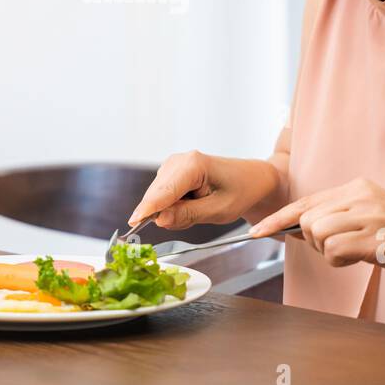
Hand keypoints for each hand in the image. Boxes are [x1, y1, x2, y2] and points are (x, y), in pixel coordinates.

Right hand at [127, 151, 278, 230]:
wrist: (251, 178)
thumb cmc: (241, 191)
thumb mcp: (219, 210)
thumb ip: (188, 215)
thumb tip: (159, 220)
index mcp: (193, 164)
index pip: (164, 191)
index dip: (148, 209)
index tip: (133, 223)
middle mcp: (179, 161)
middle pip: (157, 195)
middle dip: (166, 214)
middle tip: (194, 219)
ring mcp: (173, 165)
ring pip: (157, 197)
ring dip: (172, 211)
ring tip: (200, 208)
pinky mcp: (171, 173)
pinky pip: (162, 196)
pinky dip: (173, 206)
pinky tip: (193, 204)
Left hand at [249, 178, 384, 285]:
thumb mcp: (373, 217)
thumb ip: (340, 217)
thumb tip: (299, 228)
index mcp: (358, 187)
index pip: (305, 201)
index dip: (277, 219)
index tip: (256, 232)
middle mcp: (361, 195)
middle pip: (306, 220)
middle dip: (313, 242)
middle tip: (342, 250)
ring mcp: (369, 215)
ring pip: (317, 235)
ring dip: (329, 254)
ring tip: (357, 255)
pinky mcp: (376, 238)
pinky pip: (333, 251)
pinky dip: (341, 262)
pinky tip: (363, 260)